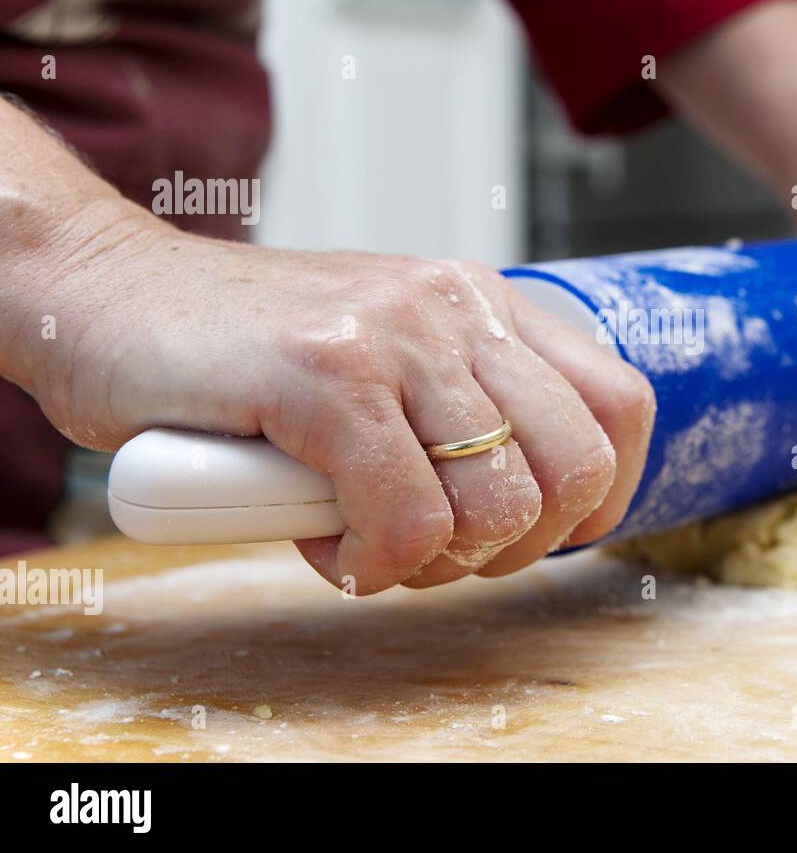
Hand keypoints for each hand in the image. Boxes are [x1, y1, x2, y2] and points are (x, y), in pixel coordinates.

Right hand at [25, 202, 654, 592]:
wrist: (110, 299)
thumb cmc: (249, 353)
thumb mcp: (386, 358)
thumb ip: (456, 408)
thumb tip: (528, 514)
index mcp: (484, 302)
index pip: (620, 403)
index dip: (607, 494)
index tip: (549, 536)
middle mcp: (455, 306)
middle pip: (573, 467)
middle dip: (517, 546)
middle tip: (439, 551)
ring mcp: (392, 335)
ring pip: (495, 505)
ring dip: (438, 563)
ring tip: (368, 542)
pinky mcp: (323, 374)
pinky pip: (403, 520)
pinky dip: (371, 563)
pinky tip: (326, 543)